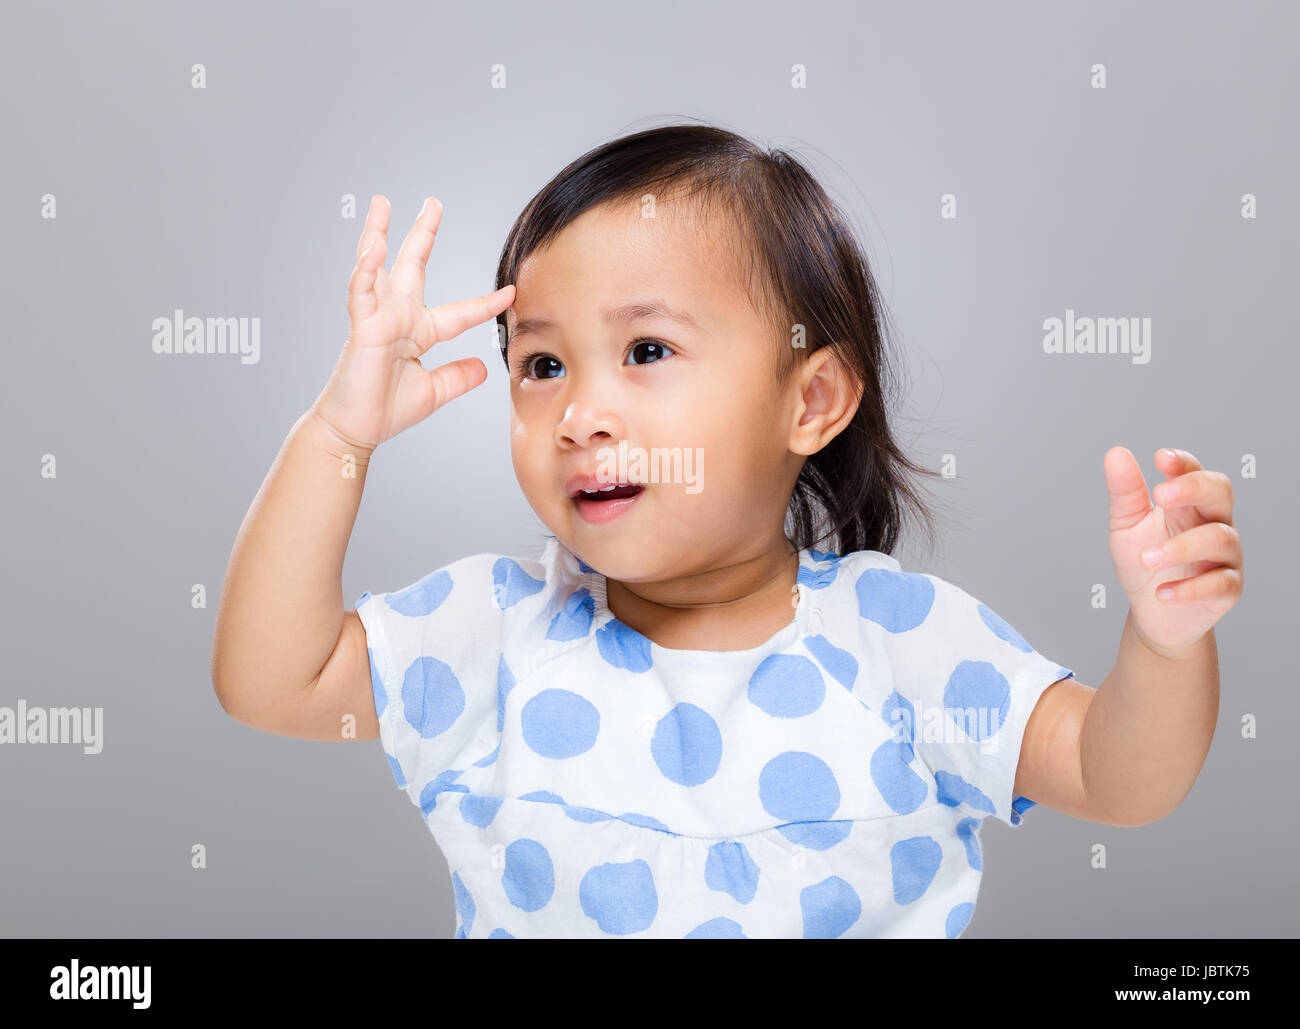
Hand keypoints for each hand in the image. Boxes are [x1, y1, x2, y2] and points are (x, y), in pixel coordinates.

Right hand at [311, 194, 515, 450]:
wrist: (356, 431)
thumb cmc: (385, 412)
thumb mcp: (435, 392)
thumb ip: (458, 377)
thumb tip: (483, 368)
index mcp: (418, 332)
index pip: (460, 313)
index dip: (486, 303)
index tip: (511, 292)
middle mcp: (398, 318)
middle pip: (412, 267)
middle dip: (422, 234)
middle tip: (433, 203)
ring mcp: (378, 319)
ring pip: (378, 267)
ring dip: (379, 234)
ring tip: (383, 203)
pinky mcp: (361, 327)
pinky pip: (362, 292)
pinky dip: (366, 269)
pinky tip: (372, 246)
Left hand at [1104, 446, 1243, 658]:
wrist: (1152, 611)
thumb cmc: (1142, 561)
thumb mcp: (1126, 525)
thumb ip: (1125, 492)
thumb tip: (1116, 452)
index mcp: (1188, 502)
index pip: (1194, 472)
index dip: (1182, 464)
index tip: (1160, 459)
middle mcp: (1213, 522)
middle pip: (1221, 492)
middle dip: (1193, 488)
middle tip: (1160, 496)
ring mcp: (1225, 555)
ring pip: (1219, 539)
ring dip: (1181, 547)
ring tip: (1146, 558)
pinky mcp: (1228, 588)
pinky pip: (1220, 584)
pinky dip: (1190, 588)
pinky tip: (1163, 592)